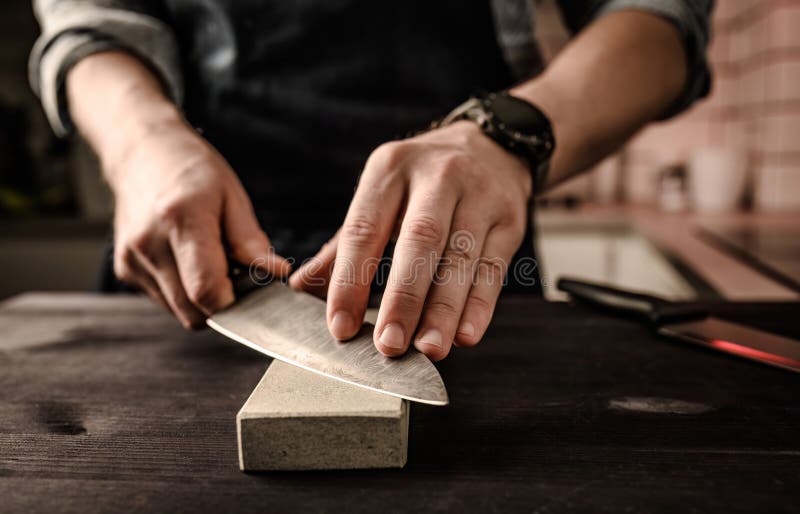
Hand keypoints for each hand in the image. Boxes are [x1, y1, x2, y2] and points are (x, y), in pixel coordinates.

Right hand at [109, 118, 290, 327]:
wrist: (141, 154)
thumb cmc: (192, 171)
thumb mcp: (232, 196)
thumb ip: (250, 241)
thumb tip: (276, 272)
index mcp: (181, 220)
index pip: (206, 291)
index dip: (235, 303)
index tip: (251, 291)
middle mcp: (148, 244)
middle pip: (192, 312)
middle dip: (222, 305)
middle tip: (235, 275)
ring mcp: (132, 260)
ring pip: (179, 311)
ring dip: (202, 300)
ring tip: (210, 261)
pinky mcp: (125, 270)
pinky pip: (165, 301)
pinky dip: (184, 292)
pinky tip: (188, 261)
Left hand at [291, 121, 531, 359]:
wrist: (492, 145)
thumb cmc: (422, 181)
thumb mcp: (380, 194)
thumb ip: (344, 244)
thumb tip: (300, 287)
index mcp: (390, 168)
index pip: (365, 228)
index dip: (350, 280)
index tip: (340, 326)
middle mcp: (437, 177)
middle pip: (420, 240)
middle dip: (403, 298)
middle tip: (388, 344)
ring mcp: (479, 196)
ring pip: (461, 259)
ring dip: (443, 310)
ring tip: (429, 349)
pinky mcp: (510, 220)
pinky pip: (493, 269)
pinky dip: (480, 306)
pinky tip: (466, 335)